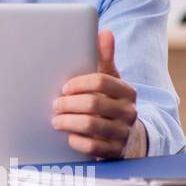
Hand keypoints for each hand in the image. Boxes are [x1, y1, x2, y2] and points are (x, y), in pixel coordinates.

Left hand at [51, 29, 147, 159]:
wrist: (129, 138)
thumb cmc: (111, 103)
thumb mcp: (111, 81)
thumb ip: (105, 58)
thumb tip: (104, 32)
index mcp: (127, 92)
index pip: (101, 81)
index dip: (78, 84)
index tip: (64, 87)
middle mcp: (129, 112)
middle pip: (93, 104)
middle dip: (69, 104)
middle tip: (55, 105)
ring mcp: (123, 133)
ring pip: (91, 125)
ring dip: (68, 122)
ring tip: (56, 120)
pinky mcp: (115, 153)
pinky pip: (93, 147)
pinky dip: (76, 141)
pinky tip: (68, 136)